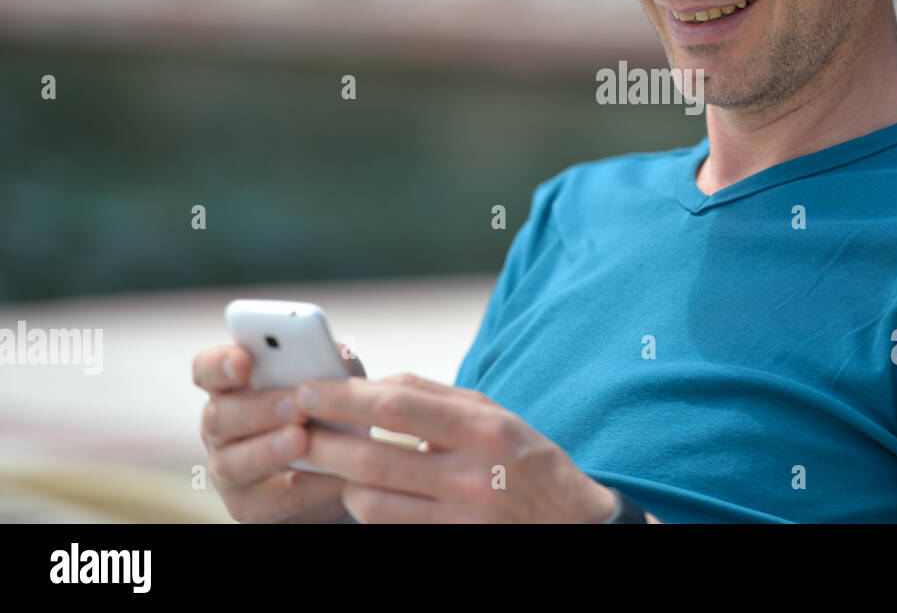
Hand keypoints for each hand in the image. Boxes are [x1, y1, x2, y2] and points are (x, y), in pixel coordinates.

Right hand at [192, 342, 365, 522]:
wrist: (338, 472)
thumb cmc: (327, 412)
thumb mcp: (333, 382)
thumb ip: (329, 364)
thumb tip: (337, 353)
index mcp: (233, 386)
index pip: (208, 369)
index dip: (221, 364)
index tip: (243, 361)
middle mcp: (220, 427)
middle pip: (218, 415)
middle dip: (258, 409)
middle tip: (296, 406)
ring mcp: (228, 468)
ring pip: (233, 462)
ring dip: (268, 450)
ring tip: (302, 440)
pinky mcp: (246, 506)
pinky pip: (266, 500)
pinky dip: (301, 487)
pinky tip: (330, 477)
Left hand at [291, 373, 618, 522]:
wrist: (570, 522)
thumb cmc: (526, 458)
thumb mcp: (494, 414)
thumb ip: (435, 396)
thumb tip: (374, 384)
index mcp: (482, 429)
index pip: (396, 405)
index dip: (343, 397)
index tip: (308, 390)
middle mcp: (471, 477)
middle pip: (370, 460)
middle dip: (321, 442)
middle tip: (294, 428)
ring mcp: (459, 520)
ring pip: (368, 503)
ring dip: (339, 482)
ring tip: (333, 464)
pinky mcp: (449, 546)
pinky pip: (387, 529)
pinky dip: (366, 510)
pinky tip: (362, 493)